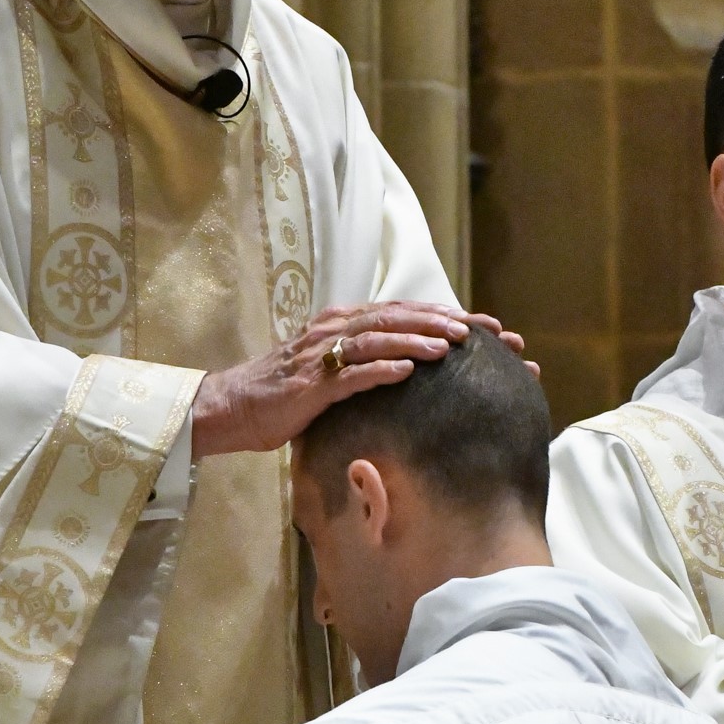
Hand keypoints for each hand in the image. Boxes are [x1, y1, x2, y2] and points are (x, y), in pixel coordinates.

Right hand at [192, 302, 526, 458]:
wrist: (229, 409)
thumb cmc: (282, 397)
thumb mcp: (331, 375)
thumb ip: (365, 365)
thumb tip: (412, 373)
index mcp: (344, 325)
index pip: (406, 313)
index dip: (450, 317)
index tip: (493, 329)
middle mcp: (334, 330)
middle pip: (400, 317)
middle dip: (448, 323)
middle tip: (490, 335)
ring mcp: (320, 355)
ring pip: (378, 337)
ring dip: (417, 340)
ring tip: (452, 346)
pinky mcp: (308, 384)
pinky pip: (349, 373)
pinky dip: (380, 368)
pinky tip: (408, 371)